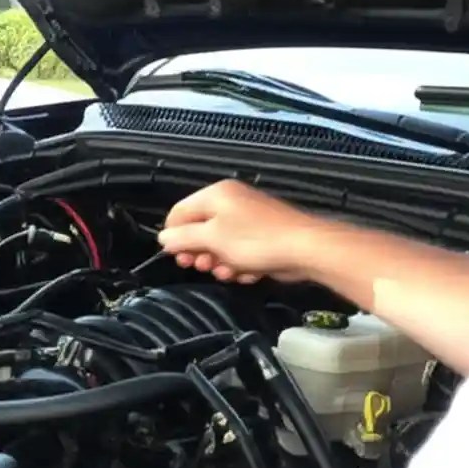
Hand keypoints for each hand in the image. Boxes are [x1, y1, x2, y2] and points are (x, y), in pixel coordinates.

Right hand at [158, 180, 326, 282]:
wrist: (304, 249)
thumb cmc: (257, 240)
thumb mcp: (211, 239)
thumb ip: (183, 238)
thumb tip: (164, 238)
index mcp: (216, 194)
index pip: (180, 212)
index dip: (174, 236)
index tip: (177, 256)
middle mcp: (231, 201)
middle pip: (200, 229)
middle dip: (199, 251)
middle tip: (201, 266)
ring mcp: (248, 218)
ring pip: (220, 244)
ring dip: (219, 261)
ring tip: (228, 272)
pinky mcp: (262, 235)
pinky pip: (240, 250)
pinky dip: (239, 263)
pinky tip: (245, 273)